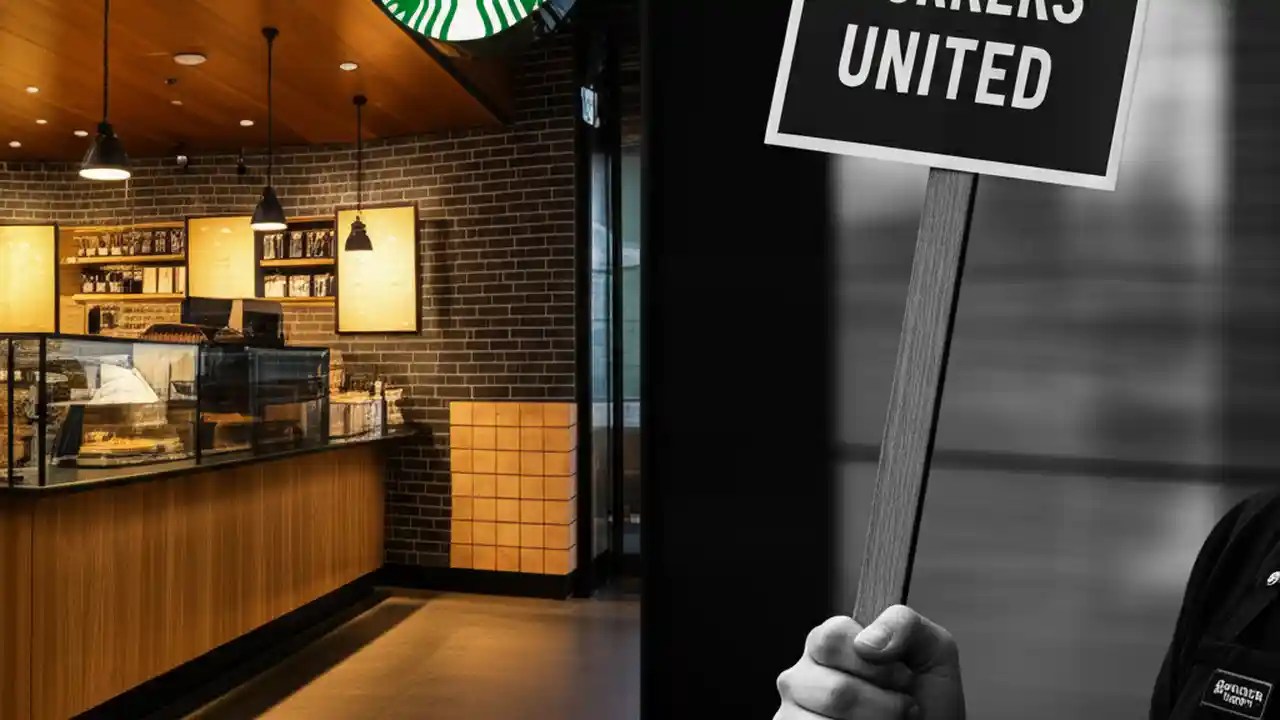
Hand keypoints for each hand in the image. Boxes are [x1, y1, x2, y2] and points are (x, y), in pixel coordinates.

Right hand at [775, 605, 964, 718]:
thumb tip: (865, 642)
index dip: (877, 665)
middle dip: (884, 707)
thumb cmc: (927, 697)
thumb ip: (903, 624)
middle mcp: (801, 675)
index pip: (832, 638)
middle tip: (904, 710)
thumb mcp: (932, 650)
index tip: (905, 678)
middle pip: (836, 692)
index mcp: (828, 644)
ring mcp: (792, 712)